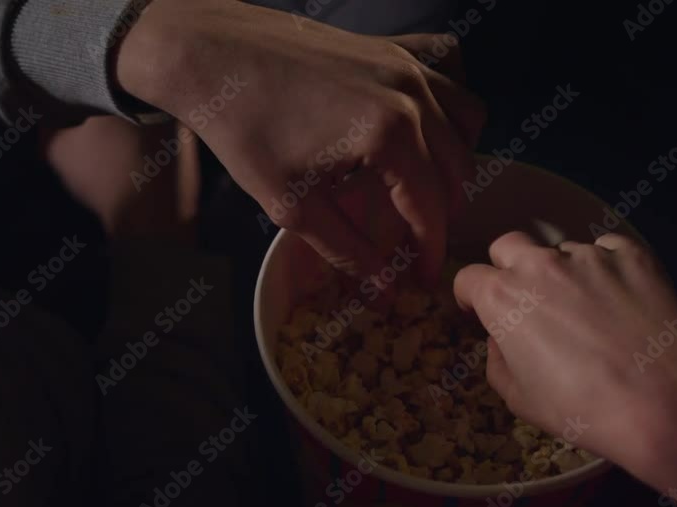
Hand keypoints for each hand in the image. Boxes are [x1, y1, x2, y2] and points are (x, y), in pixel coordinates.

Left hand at [116, 0, 484, 283]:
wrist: (210, 54)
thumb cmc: (243, 128)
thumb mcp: (292, 204)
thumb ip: (347, 250)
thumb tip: (386, 291)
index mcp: (391, 134)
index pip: (432, 207)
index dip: (430, 250)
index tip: (423, 279)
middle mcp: (412, 94)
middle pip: (456, 169)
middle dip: (442, 214)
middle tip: (414, 244)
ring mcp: (407, 63)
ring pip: (466, 122)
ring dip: (452, 164)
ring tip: (420, 192)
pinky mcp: (393, 46)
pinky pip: (449, 77)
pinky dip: (448, 109)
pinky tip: (420, 130)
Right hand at [453, 231, 676, 506]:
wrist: (660, 404)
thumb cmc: (579, 408)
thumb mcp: (517, 397)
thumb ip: (497, 359)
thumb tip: (502, 339)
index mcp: (502, 297)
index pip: (467, 277)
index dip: (469, 296)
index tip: (477, 311)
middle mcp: (539, 265)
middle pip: (508, 245)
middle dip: (508, 267)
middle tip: (526, 299)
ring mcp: (588, 255)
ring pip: (561, 250)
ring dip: (561, 272)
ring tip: (586, 308)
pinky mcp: (632, 255)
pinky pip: (607, 250)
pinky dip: (604, 268)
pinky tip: (618, 299)